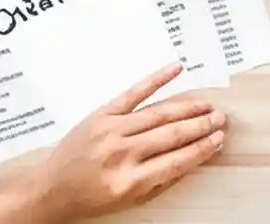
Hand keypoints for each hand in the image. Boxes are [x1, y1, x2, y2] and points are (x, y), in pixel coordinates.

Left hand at [28, 62, 226, 222]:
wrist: (50, 189)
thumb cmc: (88, 197)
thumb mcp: (127, 200)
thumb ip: (157, 181)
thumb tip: (189, 158)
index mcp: (129, 181)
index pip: (177, 162)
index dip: (201, 149)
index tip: (218, 141)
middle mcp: (121, 154)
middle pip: (172, 135)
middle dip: (200, 126)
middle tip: (220, 119)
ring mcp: (110, 130)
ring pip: (158, 114)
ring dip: (187, 108)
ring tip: (207, 105)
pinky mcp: (101, 114)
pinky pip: (133, 93)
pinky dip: (156, 79)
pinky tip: (175, 70)